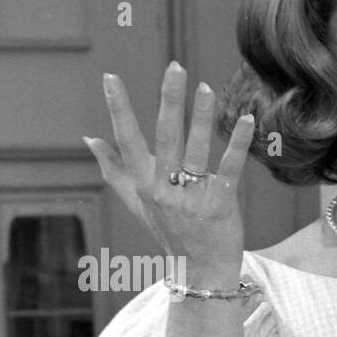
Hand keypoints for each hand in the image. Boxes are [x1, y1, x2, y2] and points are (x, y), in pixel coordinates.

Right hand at [84, 62, 254, 278]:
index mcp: (144, 184)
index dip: (118, 109)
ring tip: (206, 88)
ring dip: (202, 117)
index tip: (110, 77)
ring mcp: (193, 197)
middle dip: (169, 100)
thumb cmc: (170, 232)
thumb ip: (113, 170)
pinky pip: (230, 167)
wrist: (202, 270)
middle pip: (165, 137)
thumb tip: (89, 138)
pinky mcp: (221, 203)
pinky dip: (238, 143)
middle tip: (175, 67)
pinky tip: (247, 121)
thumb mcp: (137, 203)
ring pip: (197, 150)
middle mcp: (165, 189)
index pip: (127, 140)